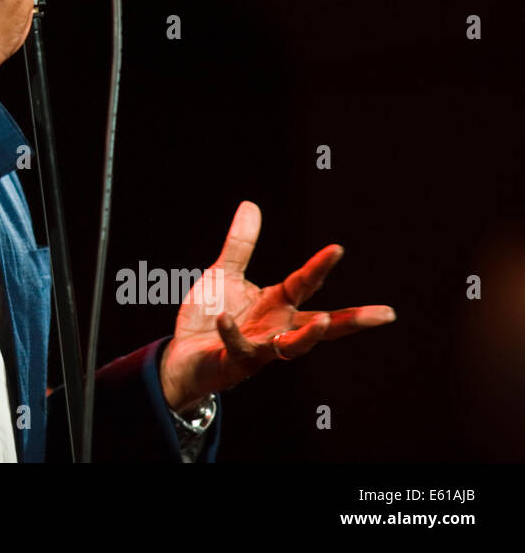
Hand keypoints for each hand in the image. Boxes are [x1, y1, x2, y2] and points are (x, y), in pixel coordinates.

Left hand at [159, 200, 396, 412]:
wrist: (182, 353)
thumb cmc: (211, 316)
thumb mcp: (225, 273)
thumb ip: (240, 244)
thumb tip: (250, 205)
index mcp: (278, 305)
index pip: (305, 283)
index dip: (319, 266)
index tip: (337, 248)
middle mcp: (276, 328)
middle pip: (320, 325)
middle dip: (351, 320)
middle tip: (384, 314)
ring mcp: (259, 348)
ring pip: (291, 348)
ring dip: (308, 336)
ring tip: (325, 321)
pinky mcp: (235, 362)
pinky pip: (238, 347)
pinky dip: (233, 333)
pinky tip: (225, 317)